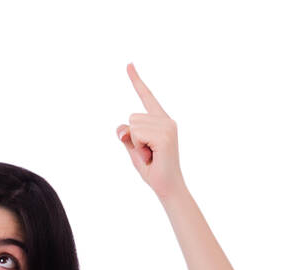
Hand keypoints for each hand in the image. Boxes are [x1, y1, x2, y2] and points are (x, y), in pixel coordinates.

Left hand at [115, 63, 184, 199]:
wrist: (167, 186)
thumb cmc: (152, 168)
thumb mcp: (134, 149)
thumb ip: (127, 135)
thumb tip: (121, 129)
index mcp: (160, 120)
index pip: (146, 96)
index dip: (136, 80)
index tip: (128, 64)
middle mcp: (166, 119)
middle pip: (131, 118)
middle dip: (132, 138)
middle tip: (147, 152)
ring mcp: (167, 126)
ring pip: (132, 126)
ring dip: (136, 144)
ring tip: (150, 154)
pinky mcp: (165, 135)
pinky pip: (137, 135)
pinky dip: (139, 148)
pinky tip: (151, 155)